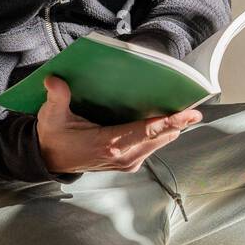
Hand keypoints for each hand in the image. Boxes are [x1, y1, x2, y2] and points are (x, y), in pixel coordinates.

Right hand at [35, 74, 202, 173]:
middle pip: (159, 137)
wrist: (49, 160)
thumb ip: (56, 97)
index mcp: (108, 143)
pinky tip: (169, 123)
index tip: (190, 114)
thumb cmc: (54, 136)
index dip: (170, 122)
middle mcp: (122, 156)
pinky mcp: (127, 163)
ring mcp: (126, 162)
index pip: (146, 130)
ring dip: (171, 129)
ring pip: (158, 144)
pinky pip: (151, 148)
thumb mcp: (51, 116)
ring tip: (187, 114)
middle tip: (195, 110)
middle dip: (178, 124)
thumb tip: (54, 81)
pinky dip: (161, 135)